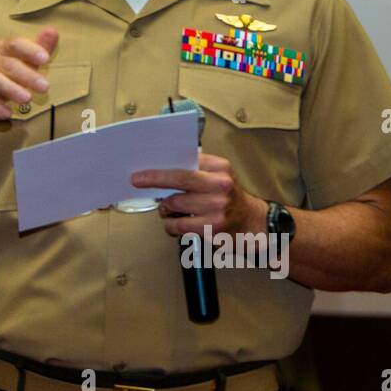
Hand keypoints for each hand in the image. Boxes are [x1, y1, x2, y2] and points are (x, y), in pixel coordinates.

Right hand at [0, 27, 58, 131]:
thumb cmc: (0, 80)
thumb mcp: (19, 65)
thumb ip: (36, 50)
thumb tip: (53, 31)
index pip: (14, 44)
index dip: (30, 50)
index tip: (45, 58)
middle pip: (7, 63)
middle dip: (27, 75)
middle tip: (44, 86)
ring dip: (11, 89)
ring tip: (27, 99)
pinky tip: (7, 113)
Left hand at [131, 153, 267, 237]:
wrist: (252, 223)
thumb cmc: (229, 199)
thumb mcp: (218, 176)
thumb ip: (195, 170)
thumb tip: (161, 168)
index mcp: (220, 168)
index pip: (185, 163)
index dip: (161, 168)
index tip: (142, 171)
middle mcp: (221, 185)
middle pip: (180, 179)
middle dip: (154, 180)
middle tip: (138, 181)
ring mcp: (217, 206)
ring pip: (175, 204)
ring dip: (166, 209)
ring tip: (169, 210)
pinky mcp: (212, 227)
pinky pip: (179, 225)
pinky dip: (171, 226)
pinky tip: (175, 224)